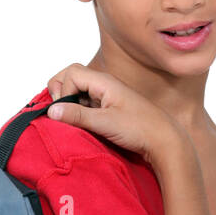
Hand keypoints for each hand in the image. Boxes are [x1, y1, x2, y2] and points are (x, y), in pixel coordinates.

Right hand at [45, 62, 186, 168]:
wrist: (164, 140)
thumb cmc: (140, 129)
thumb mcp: (105, 123)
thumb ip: (77, 115)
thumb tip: (51, 110)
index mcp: (104, 81)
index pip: (71, 73)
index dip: (63, 90)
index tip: (67, 111)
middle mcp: (104, 85)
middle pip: (71, 78)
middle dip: (61, 93)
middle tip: (63, 113)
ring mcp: (106, 96)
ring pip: (78, 92)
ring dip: (70, 105)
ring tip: (74, 122)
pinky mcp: (108, 108)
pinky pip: (86, 104)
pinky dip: (79, 112)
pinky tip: (83, 126)